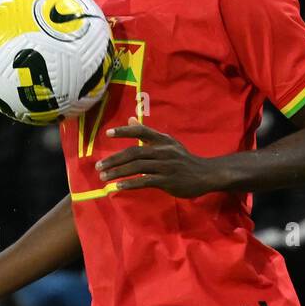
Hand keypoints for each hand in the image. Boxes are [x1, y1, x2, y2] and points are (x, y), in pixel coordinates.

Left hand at [95, 123, 227, 197]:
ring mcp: (166, 166)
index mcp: (162, 140)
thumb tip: (130, 118)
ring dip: (118, 172)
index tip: (108, 133)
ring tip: (104, 177)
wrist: (205, 174)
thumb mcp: (168, 143)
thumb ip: (148, 133)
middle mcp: (163, 150)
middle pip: (134, 152)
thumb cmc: (183, 159)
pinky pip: (145, 181)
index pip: (141, 130)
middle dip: (114, 159)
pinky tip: (118, 187)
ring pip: (137, 167)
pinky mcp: (168, 181)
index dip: (124, 131)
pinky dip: (130, 184)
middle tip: (98, 166)